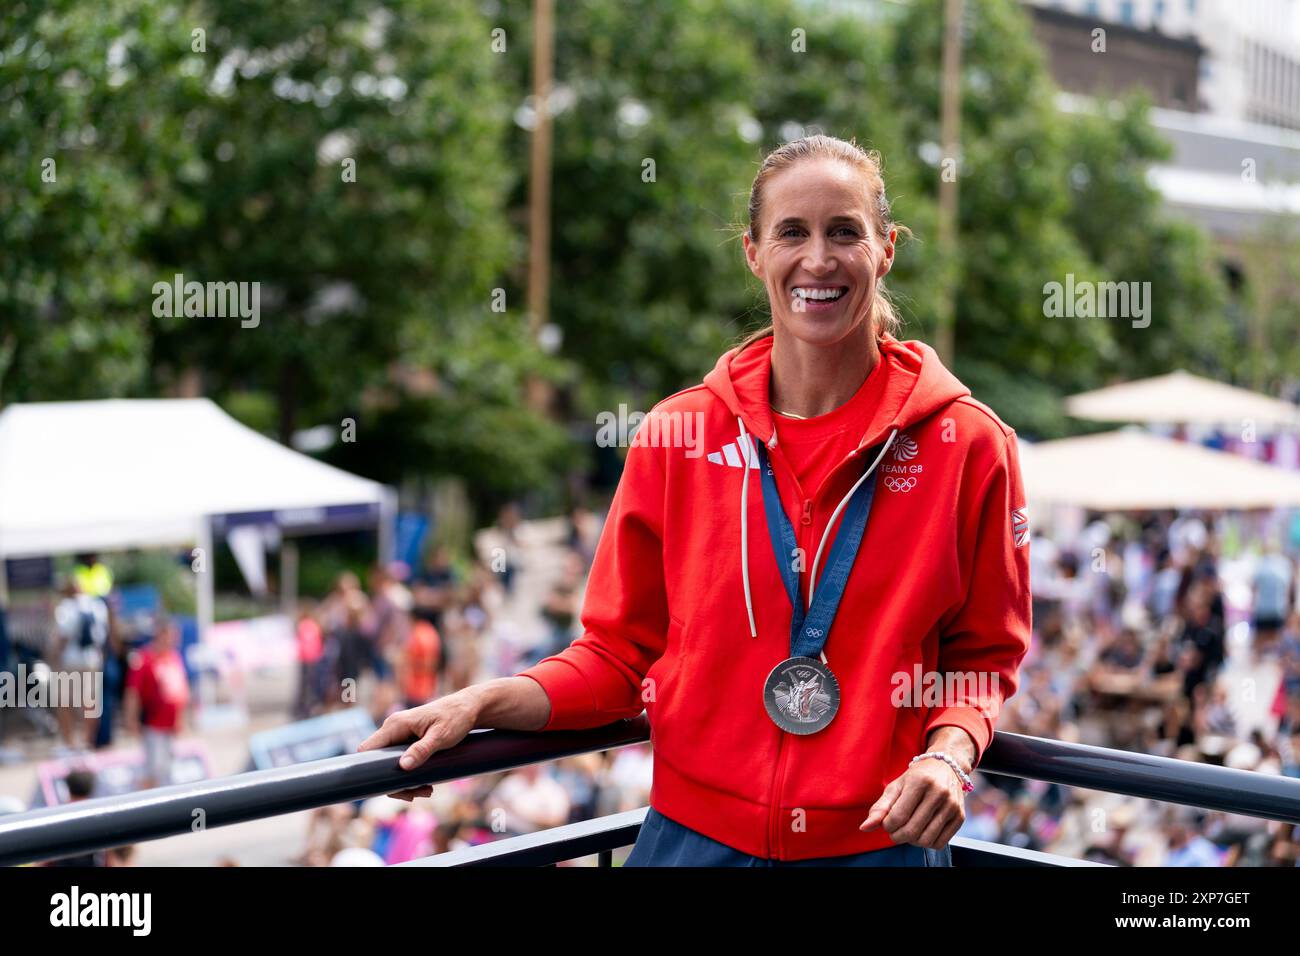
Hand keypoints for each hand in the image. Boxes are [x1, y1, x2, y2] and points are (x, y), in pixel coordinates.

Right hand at [356, 689, 481, 801]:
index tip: (386, 787)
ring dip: (405, 782)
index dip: (369, 769)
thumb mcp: (440, 736)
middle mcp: (394, 730)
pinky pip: (403, 762)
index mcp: (395, 725)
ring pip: (392, 766)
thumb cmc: (456, 718)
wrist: (470, 709)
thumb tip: (403, 766)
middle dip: (395, 782)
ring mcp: (401, 736)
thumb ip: (422, 750)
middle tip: (416, 794)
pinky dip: (411, 775)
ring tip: (427, 791)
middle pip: (379, 763)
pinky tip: (425, 785)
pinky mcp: (409, 742)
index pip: (368, 749)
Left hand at [858, 757, 966, 848]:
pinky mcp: (960, 816)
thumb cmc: (916, 777)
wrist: (946, 766)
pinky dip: (927, 843)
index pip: (898, 816)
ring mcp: (952, 805)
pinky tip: (922, 832)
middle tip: (894, 830)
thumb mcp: (896, 786)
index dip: (887, 825)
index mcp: (919, 781)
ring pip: (925, 839)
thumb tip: (864, 828)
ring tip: (908, 830)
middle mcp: (939, 792)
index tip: (886, 822)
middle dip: (897, 836)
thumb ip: (880, 808)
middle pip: (911, 830)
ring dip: (911, 841)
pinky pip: (940, 843)